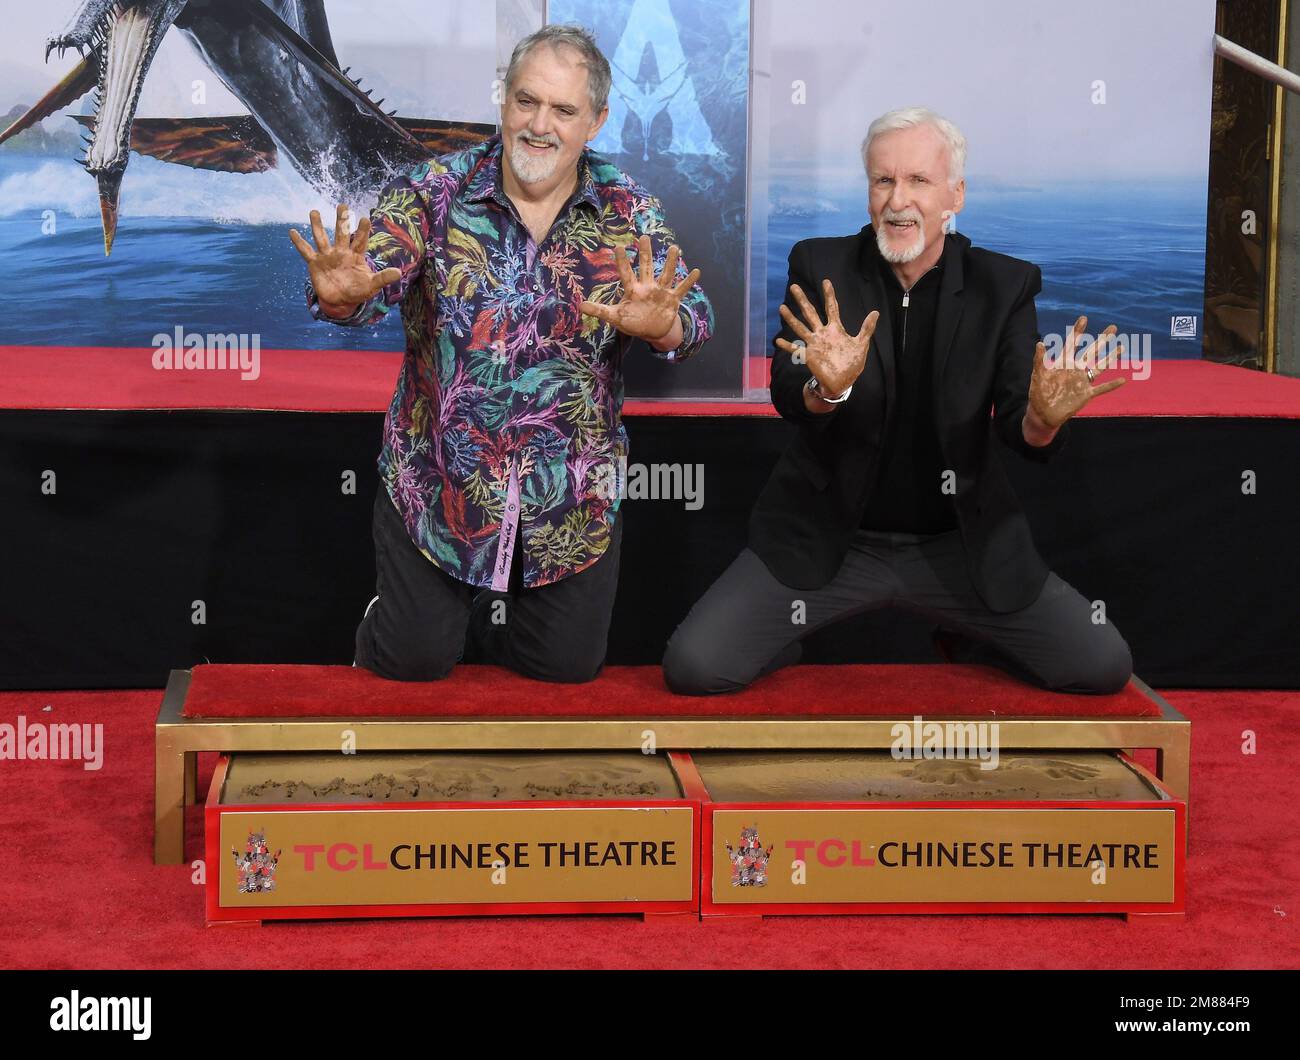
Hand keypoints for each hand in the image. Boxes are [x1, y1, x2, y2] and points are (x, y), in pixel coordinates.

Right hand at [289, 204, 399, 316]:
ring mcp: (327, 256)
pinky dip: (299, 242)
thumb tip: (399, 273)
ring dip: (317, 225)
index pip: (360, 240)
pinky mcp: (315, 263)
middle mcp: (340, 252)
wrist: (340, 301)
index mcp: (355, 255)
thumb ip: (383, 278)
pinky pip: (306, 251)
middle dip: (342, 220)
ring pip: (321, 238)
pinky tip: (292, 232)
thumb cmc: (357, 291)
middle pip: (341, 233)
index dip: (362, 230)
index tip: (364, 218)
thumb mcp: (371, 286)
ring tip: (314, 211)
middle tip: (343, 206)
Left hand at [579, 234, 700, 341]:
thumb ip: (599, 310)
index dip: (622, 262)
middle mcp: (647, 287)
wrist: (653, 331)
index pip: (626, 273)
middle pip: (646, 267)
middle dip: (645, 253)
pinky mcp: (672, 300)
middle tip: (644, 237)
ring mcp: (661, 292)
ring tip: (674, 247)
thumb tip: (580, 305)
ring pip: (666, 274)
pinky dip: (688, 282)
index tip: (619, 247)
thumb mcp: (615, 317)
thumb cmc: (633, 321)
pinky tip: (696, 271)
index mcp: (633, 290)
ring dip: (670, 262)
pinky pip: (681, 289)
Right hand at [775, 280, 878, 397]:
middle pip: (810, 313)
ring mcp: (814, 344)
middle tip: (794, 286)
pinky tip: (777, 341)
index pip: (831, 308)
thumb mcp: (861, 344)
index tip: (826, 281)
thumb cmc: (851, 363)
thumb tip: (876, 312)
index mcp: (835, 329)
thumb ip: (866, 329)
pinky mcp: (809, 356)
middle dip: (803, 300)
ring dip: (791, 318)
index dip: (829, 295)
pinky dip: (787, 346)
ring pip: (800, 328)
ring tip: (782, 308)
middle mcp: (822, 333)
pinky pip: (796, 349)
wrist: (842, 381)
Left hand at [1029, 314, 1126, 429]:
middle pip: (1091, 351)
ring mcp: (1082, 381)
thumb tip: (1040, 343)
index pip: (1072, 343)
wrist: (1043, 413)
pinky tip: (1123, 380)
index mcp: (1063, 363)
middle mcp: (1075, 369)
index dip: (1078, 331)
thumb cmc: (1038, 393)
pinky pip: (1102, 388)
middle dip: (1102, 339)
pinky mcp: (1086, 394)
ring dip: (1111, 357)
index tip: (1084, 318)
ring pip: (1100, 366)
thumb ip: (1039, 360)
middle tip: (1113, 327)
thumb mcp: (1037, 375)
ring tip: (1122, 347)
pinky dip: (1112, 385)